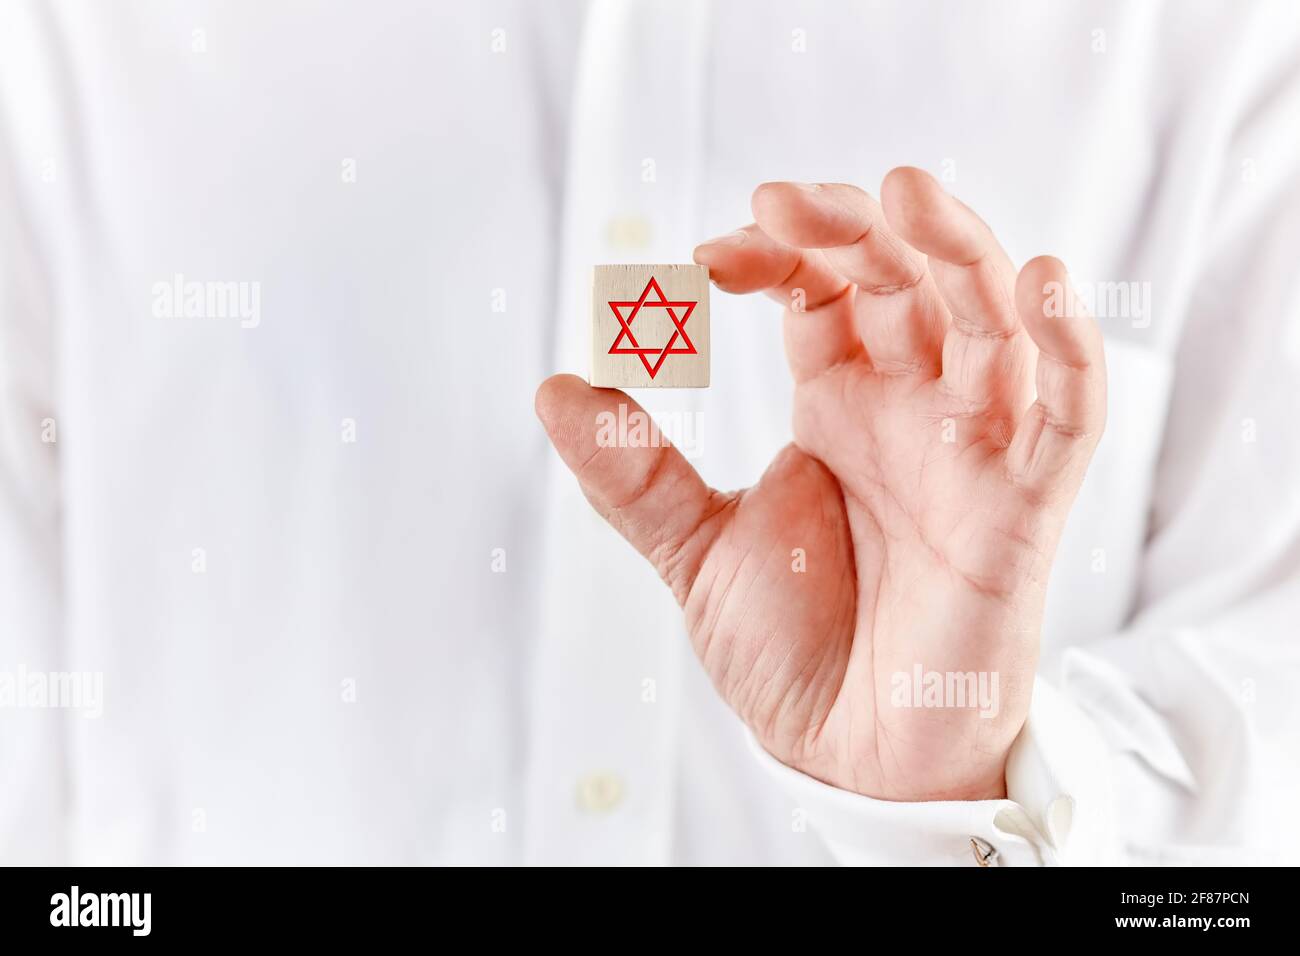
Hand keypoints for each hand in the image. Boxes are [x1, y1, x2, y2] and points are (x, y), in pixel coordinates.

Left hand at [535, 168, 1104, 801]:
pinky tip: (1042, 280)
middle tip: (781, 202)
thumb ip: (633, 473)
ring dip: (956, 249)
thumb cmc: (790, 651)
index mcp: (838, 401)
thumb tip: (553, 387)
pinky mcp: (1023, 508)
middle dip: (851, 228)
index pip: (821, 288)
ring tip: (902, 191)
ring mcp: (972, 450)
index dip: (773, 256)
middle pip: (905, 278)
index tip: (702, 261)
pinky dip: (1070, 348)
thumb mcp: (694, 552)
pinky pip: (1069, 416)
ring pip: (988, 320)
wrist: (850, 754)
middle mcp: (910, 409)